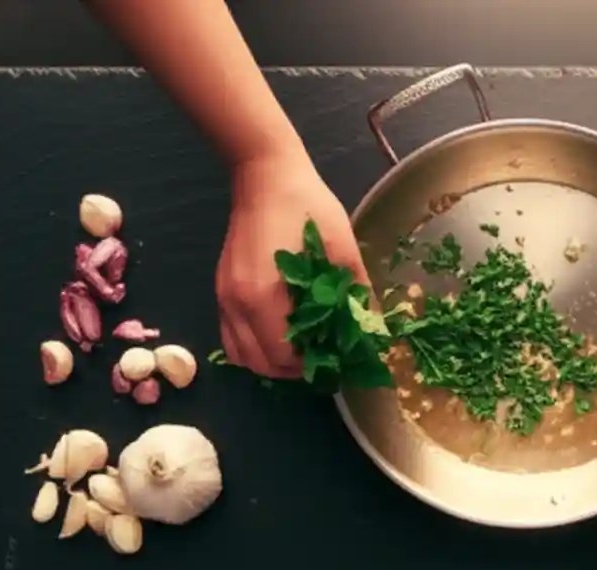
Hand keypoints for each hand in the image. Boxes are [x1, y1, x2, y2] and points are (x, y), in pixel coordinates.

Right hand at [216, 150, 369, 377]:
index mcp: (264, 295)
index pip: (284, 356)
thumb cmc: (306, 204)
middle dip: (293, 369)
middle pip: (260, 364)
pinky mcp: (221, 290)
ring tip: (301, 350)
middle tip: (323, 358)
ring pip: (241, 355)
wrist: (263, 173)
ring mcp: (223, 297)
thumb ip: (356, 288)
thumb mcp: (341, 245)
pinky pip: (231, 336)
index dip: (313, 364)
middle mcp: (237, 303)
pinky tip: (279, 333)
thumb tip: (375, 324)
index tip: (338, 357)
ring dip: (271, 362)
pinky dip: (253, 347)